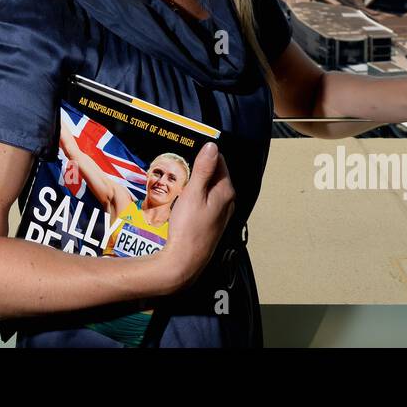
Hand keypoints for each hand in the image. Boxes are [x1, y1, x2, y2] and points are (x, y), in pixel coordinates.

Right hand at [155, 142, 234, 293]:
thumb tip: (212, 146)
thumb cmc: (188, 227)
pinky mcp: (213, 221)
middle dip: (198, 169)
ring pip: (209, 188)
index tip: (186, 153)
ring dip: (195, 183)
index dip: (202, 155)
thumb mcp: (193, 193)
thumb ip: (203, 169)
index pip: (219, 160)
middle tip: (179, 169)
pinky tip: (182, 200)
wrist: (185, 260)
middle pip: (214, 174)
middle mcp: (228, 200)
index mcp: (226, 190)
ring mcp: (221, 212)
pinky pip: (206, 200)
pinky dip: (195, 196)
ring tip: (178, 183)